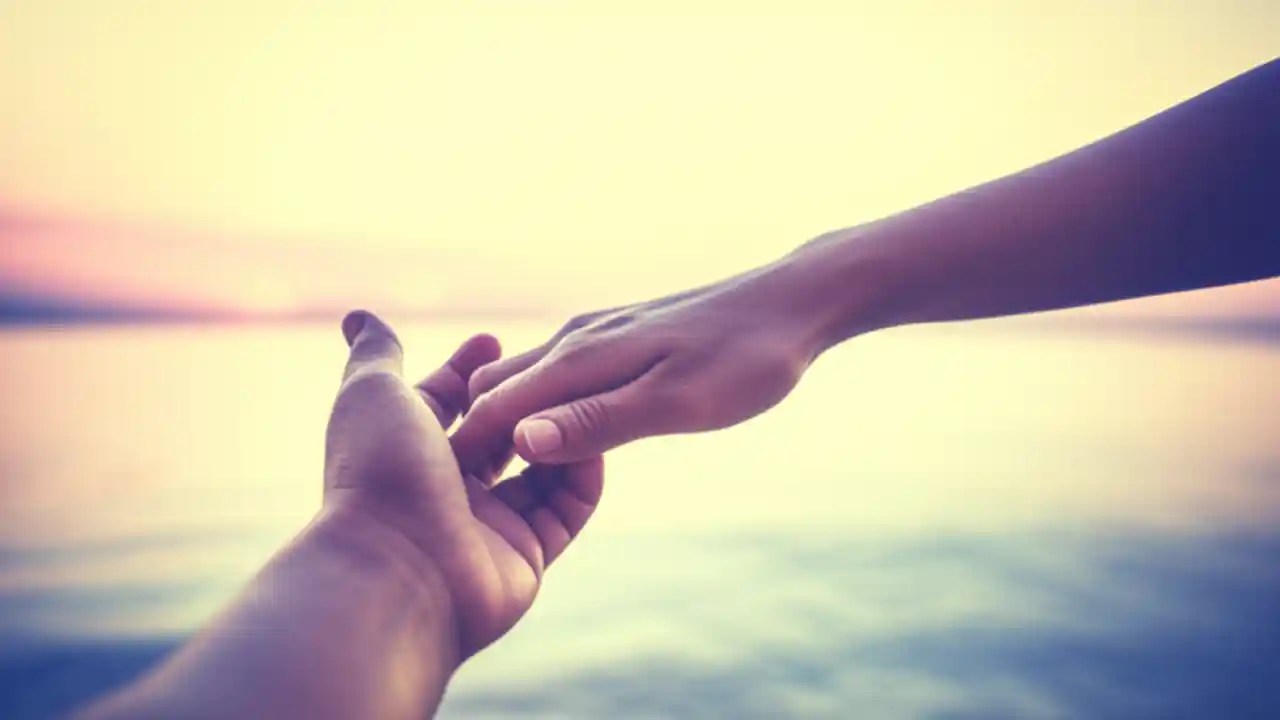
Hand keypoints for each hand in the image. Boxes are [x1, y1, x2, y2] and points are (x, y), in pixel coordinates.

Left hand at [325, 310, 604, 658]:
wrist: (395, 570)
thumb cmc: (379, 473)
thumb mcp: (372, 395)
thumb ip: (376, 354)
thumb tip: (360, 316)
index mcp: (408, 452)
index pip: (447, 403)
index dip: (470, 370)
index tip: (495, 337)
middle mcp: (446, 490)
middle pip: (501, 434)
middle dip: (527, 400)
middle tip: (559, 366)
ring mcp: (487, 526)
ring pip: (539, 470)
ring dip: (562, 434)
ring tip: (584, 397)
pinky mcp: (525, 557)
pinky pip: (565, 511)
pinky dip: (583, 479)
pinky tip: (596, 442)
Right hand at [452, 255, 839, 467]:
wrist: (792, 304)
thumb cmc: (744, 359)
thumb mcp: (676, 402)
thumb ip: (598, 421)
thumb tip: (521, 440)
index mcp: (581, 358)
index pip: (493, 407)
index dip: (466, 455)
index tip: (455, 508)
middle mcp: (575, 340)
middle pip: (494, 390)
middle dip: (476, 440)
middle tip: (480, 504)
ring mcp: (594, 336)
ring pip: (523, 379)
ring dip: (507, 423)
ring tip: (509, 481)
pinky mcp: (616, 339)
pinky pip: (554, 374)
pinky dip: (540, 408)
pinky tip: (559, 439)